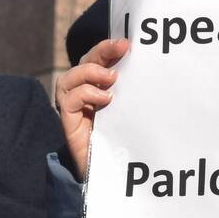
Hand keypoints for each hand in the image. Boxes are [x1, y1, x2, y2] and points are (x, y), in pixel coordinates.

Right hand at [53, 37, 128, 180]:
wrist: (116, 173)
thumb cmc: (127, 138)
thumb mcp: (132, 109)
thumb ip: (134, 90)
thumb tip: (150, 66)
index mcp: (98, 87)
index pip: (97, 59)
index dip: (108, 47)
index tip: (127, 44)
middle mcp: (83, 94)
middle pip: (83, 63)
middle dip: (101, 52)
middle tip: (122, 50)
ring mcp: (73, 108)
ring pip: (69, 78)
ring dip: (90, 72)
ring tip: (112, 79)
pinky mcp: (69, 123)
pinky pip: (68, 100)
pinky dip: (85, 94)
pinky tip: (105, 100)